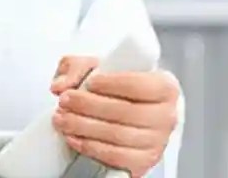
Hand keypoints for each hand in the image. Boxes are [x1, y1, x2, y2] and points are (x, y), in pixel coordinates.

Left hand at [49, 56, 179, 177]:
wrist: (120, 108)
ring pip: (118, 135)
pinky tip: (73, 136)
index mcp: (163, 87)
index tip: (91, 82)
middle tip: (65, 100)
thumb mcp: (93, 66)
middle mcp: (166, 115)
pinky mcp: (144, 161)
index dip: (114, 84)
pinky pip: (116, 157)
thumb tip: (61, 84)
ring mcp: (157, 141)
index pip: (142, 86)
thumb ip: (76, 67)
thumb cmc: (113, 86)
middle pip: (127, 112)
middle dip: (89, 105)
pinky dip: (90, 147)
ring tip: (61, 117)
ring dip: (83, 126)